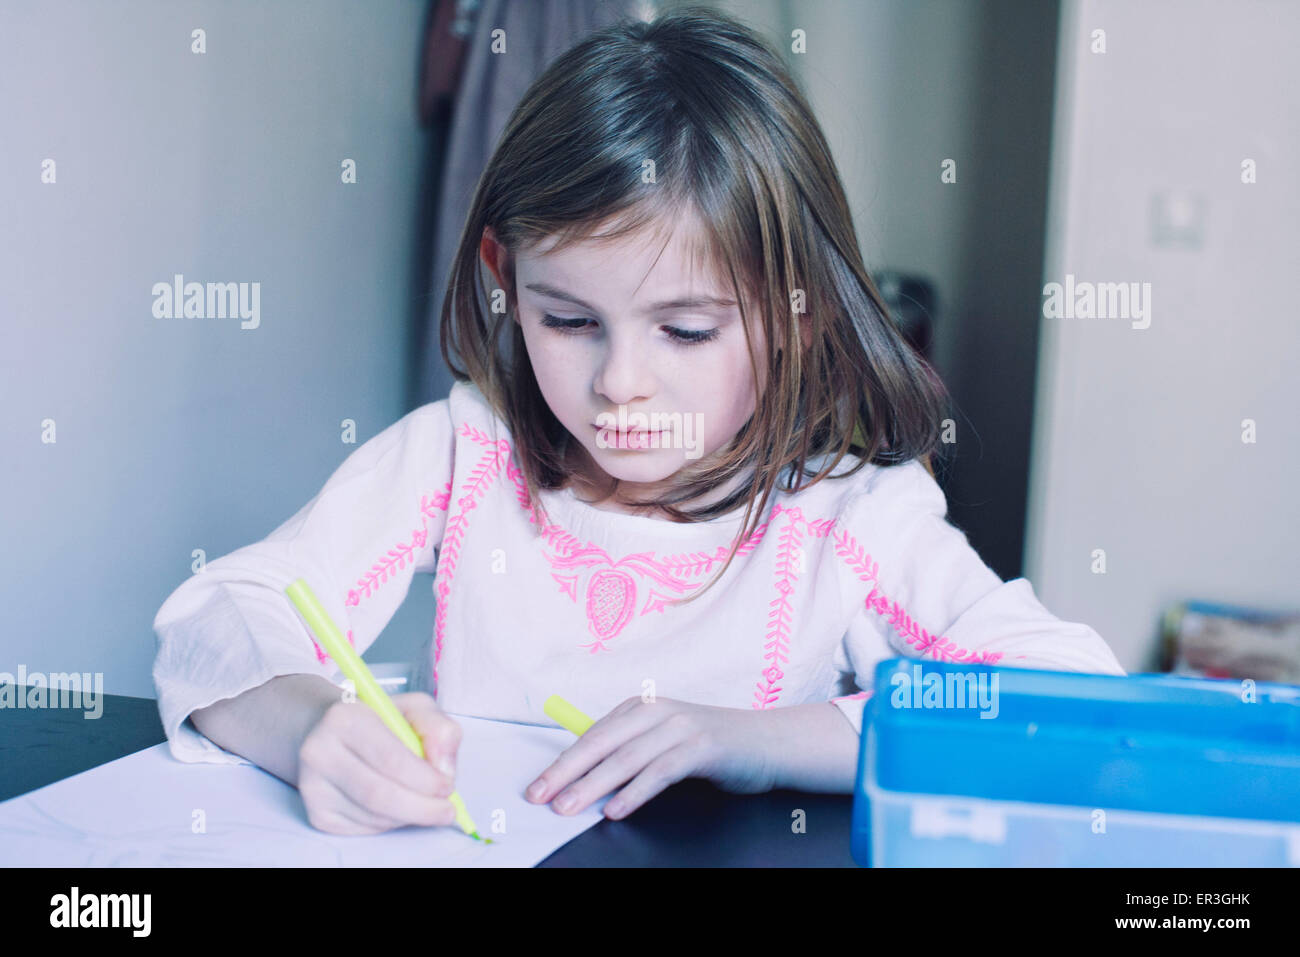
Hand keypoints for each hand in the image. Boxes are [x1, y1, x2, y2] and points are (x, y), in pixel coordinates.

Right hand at [297, 691, 461, 834]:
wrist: (329, 733)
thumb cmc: (379, 720)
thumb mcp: (414, 708)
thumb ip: (439, 729)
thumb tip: (443, 769)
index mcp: (345, 718)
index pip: (390, 759)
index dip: (424, 779)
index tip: (448, 786)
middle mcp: (319, 751)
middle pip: (378, 795)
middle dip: (421, 807)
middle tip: (446, 810)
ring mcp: (313, 785)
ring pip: (373, 816)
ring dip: (408, 816)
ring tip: (423, 802)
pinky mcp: (317, 812)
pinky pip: (363, 828)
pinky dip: (390, 822)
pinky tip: (396, 806)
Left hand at [525, 696, 773, 819]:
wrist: (768, 742)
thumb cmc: (712, 748)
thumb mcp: (665, 742)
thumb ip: (629, 753)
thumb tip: (581, 779)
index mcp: (642, 708)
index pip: (592, 736)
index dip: (561, 762)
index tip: (536, 788)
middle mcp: (658, 711)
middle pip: (602, 743)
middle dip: (566, 772)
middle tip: (540, 798)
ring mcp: (682, 727)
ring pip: (627, 758)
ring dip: (593, 785)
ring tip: (568, 808)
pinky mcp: (703, 747)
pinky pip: (661, 771)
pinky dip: (635, 791)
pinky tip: (616, 809)